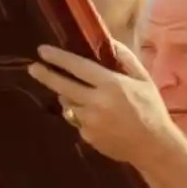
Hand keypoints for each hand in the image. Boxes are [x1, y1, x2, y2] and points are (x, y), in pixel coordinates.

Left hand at [26, 40, 180, 169]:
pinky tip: (98, 118)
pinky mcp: (86, 136)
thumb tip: (110, 41)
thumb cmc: (151, 109)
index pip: (78, 67)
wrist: (154, 146)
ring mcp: (89, 122)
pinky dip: (81, 116)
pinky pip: (76, 121)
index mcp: (111, 85)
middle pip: (62, 87)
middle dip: (45, 75)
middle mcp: (96, 103)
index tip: (42, 50)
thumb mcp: (144, 80)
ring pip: (67, 105)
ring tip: (82, 96)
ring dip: (68, 98)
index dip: (58, 58)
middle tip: (32, 68)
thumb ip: (126, 59)